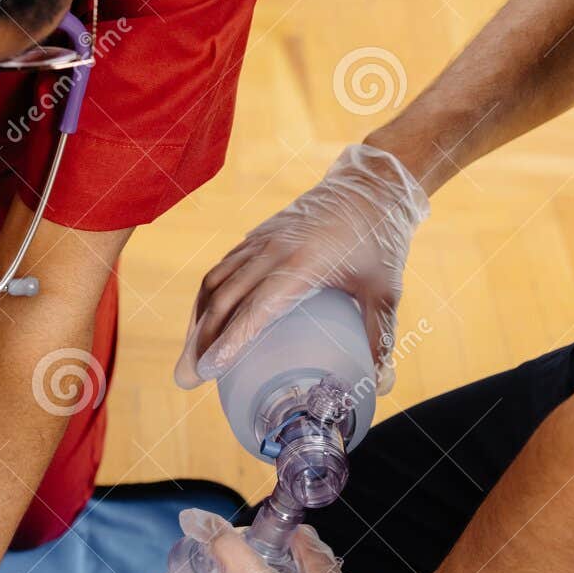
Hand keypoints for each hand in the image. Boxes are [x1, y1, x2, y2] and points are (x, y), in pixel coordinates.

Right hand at [178, 144, 428, 389]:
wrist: (372, 186)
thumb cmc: (380, 240)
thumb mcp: (385, 292)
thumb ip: (379, 338)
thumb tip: (381, 386)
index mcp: (303, 264)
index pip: (255, 309)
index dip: (229, 342)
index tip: (208, 370)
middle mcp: (272, 250)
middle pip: (223, 300)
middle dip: (201, 342)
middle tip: (187, 378)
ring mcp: (260, 240)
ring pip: (215, 283)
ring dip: (198, 322)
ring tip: (190, 355)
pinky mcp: (256, 236)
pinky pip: (221, 269)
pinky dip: (206, 298)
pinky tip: (204, 321)